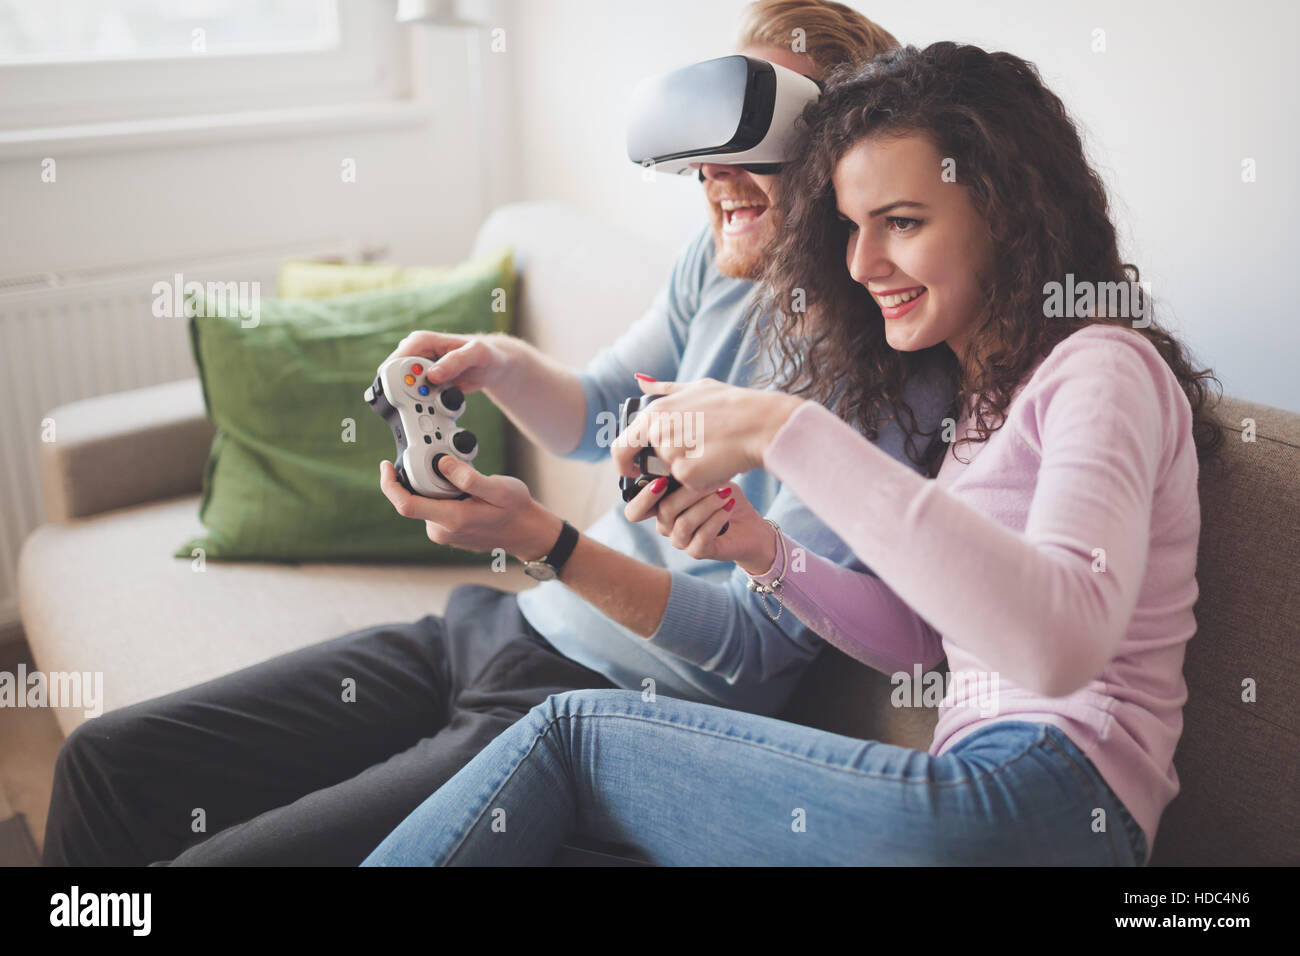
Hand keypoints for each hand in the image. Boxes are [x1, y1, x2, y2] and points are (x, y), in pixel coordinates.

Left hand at [379, 459, 560, 560]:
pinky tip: (465, 493)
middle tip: (445, 462)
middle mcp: (442, 531)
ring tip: (464, 480)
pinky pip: (436, 509)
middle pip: (414, 499)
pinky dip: (443, 496)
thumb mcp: (500, 489)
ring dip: (436, 487)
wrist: (527, 533)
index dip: (390, 484)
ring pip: (426, 503)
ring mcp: (444, 534)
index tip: (386, 466)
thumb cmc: (516, 510)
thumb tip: (442, 463)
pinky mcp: (448, 533)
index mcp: (451, 519)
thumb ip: (469, 478)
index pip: (405, 505)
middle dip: (422, 477)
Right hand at [385, 331, 512, 393]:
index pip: (397, 361)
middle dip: (414, 394)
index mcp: (421, 341)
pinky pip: (418, 398)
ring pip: (406, 392)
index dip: (400, 380)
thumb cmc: (485, 353)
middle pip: (398, 380)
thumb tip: (433, 374)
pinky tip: (445, 398)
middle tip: (437, 396)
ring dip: (423, 401)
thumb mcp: (476, 354)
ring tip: (446, 395)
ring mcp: (418, 370)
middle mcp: (415, 354)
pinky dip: (429, 403)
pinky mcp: (424, 383)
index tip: (418, 394)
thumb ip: (456, 361)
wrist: (492, 365)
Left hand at [611, 376, 804, 491]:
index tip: (633, 468)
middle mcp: (659, 433)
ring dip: (689, 471)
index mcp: (655, 413)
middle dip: (668, 465)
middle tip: (693, 457)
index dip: (624, 462)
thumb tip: (639, 381)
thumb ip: (663, 388)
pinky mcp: (687, 474)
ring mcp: (672, 454)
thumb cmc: (733, 404)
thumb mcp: (696, 387)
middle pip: (652, 462)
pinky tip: (719, 463)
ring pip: (673, 474)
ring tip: (713, 452)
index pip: (622, 446)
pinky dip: (702, 480)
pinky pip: (689, 485)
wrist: (761, 424)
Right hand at [624, 477, 776, 570]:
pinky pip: (702, 536)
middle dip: (687, 493)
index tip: (663, 481)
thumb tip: (682, 463)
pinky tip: (729, 506)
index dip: (643, 498)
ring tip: (725, 493)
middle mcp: (666, 526)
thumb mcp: (709, 478)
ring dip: (706, 505)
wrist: (751, 526)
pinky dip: (717, 518)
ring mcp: (681, 540)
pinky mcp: (698, 552)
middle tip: (709, 479)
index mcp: (661, 507)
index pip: (635, 510)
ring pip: (684, 523)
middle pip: (663, 511)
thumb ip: (690, 473)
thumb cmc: (726, 498)